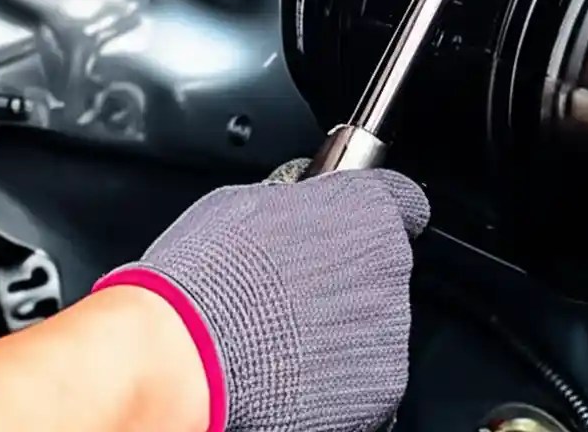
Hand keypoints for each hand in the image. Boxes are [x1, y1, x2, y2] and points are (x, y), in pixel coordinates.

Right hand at [93, 169, 428, 431]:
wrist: (184, 354)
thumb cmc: (203, 277)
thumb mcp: (242, 204)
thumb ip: (293, 204)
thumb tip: (293, 209)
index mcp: (363, 208)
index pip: (404, 201)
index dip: (375, 218)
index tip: (360, 230)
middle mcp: (389, 264)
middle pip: (383, 270)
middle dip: (346, 281)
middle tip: (291, 297)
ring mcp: (390, 329)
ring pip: (376, 326)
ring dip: (342, 331)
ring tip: (282, 340)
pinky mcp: (382, 385)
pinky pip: (366, 377)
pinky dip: (336, 380)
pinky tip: (290, 374)